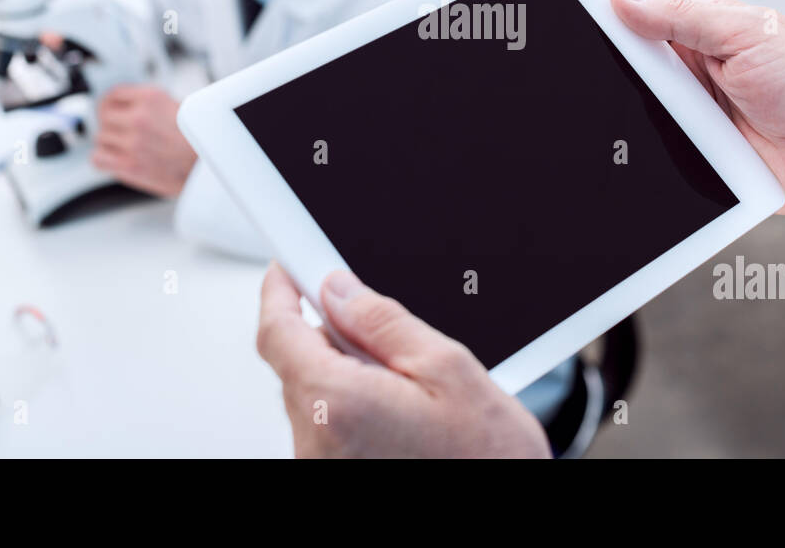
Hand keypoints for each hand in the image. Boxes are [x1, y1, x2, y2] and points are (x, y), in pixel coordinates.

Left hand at [93, 84, 196, 196]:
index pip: (113, 93)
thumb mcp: (177, 107)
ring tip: (125, 145)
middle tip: (120, 129)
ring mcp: (132, 142)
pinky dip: (103, 159)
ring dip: (110, 142)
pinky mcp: (128, 165)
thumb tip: (124, 105)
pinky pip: (98, 158)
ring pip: (100, 137)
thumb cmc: (197, 142)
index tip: (109, 108)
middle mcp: (139, 118)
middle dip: (111, 123)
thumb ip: (148, 104)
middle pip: (103, 116)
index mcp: (151, 98)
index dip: (109, 102)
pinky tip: (116, 157)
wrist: (207, 168)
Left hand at [257, 263, 549, 457]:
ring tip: (410, 393)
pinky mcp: (331, 479)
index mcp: (338, 404)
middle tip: (387, 338)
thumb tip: (340, 290)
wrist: (506, 517)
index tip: (288, 268)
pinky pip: (328, 429)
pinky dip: (355, 411)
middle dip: (334, 339)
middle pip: (299, 364)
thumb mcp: (448, 368)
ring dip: (349, 380)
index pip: (278, 332)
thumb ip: (383, 321)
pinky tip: (402, 420)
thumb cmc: (487, 459)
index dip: (280, 291)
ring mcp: (320, 467)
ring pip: (316, 397)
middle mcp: (316, 443)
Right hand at [609, 0, 784, 223]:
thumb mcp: (744, 31)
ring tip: (642, 117)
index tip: (571, 14)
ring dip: (630, 120)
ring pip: (633, 119)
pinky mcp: (692, 161)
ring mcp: (687, 121)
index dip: (606, 22)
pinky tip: (651, 154)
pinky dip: (648, 159)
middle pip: (626, 74)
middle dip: (611, 75)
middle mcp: (687, 78)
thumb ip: (681, 16)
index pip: (637, 25)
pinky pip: (655, 161)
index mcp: (696, 38)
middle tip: (605, 76)